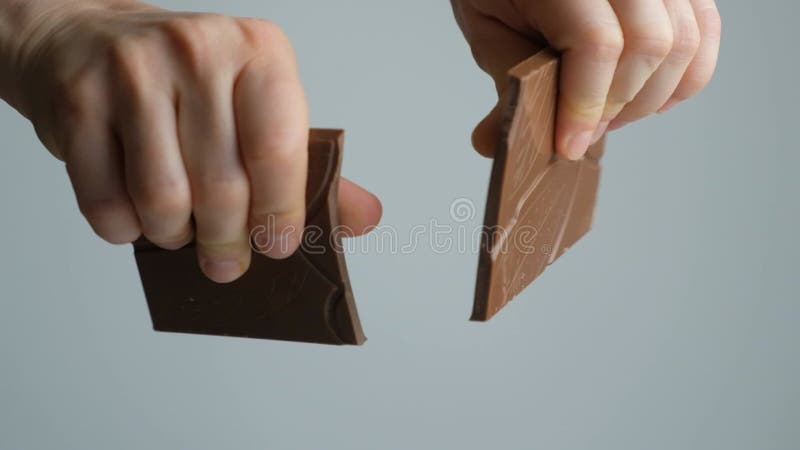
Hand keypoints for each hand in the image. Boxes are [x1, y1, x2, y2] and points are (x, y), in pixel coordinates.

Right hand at [5, 1, 381, 282]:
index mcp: (258, 52)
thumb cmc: (188, 85)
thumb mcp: (259, 108)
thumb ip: (311, 165)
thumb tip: (366, 217)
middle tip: (227, 262)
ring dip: (174, 236)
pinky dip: (124, 229)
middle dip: (226, 244)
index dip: (280, 211)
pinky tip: (137, 217)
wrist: (86, 41)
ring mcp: (131, 72)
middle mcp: (196, 51)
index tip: (276, 245)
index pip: (277, 147)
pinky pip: (105, 201)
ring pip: (162, 199)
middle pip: (221, 184)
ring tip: (181, 230)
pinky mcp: (78, 102)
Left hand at [451, 0, 720, 158]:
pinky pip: (703, 34)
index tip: (568, 144)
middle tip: (584, 131)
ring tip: (609, 114)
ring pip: (681, 44)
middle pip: (649, 45)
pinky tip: (647, 97)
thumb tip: (498, 142)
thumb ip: (509, 79)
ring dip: (648, 98)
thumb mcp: (489, 29)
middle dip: (616, 105)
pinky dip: (682, 79)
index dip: (585, 105)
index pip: (597, 43)